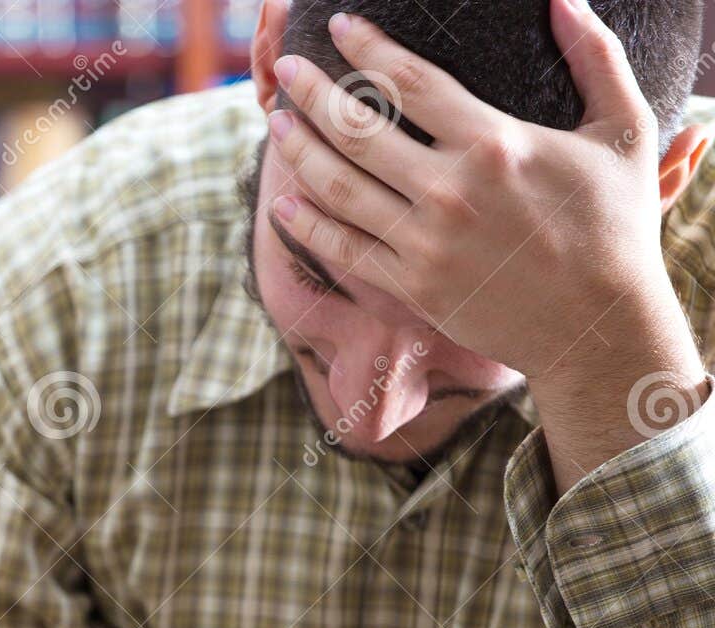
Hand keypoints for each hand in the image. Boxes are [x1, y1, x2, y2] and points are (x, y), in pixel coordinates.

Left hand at [266, 1, 704, 474]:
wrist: (599, 325)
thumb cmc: (615, 225)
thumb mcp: (624, 131)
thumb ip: (596, 56)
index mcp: (495, 142)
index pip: (410, 80)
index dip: (367, 48)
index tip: (338, 27)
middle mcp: (450, 190)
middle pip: (358, 130)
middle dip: (313, 91)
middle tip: (287, 67)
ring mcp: (425, 242)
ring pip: (339, 188)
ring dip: (299, 150)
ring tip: (276, 122)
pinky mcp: (412, 286)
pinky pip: (343, 248)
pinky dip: (305, 224)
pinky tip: (282, 200)